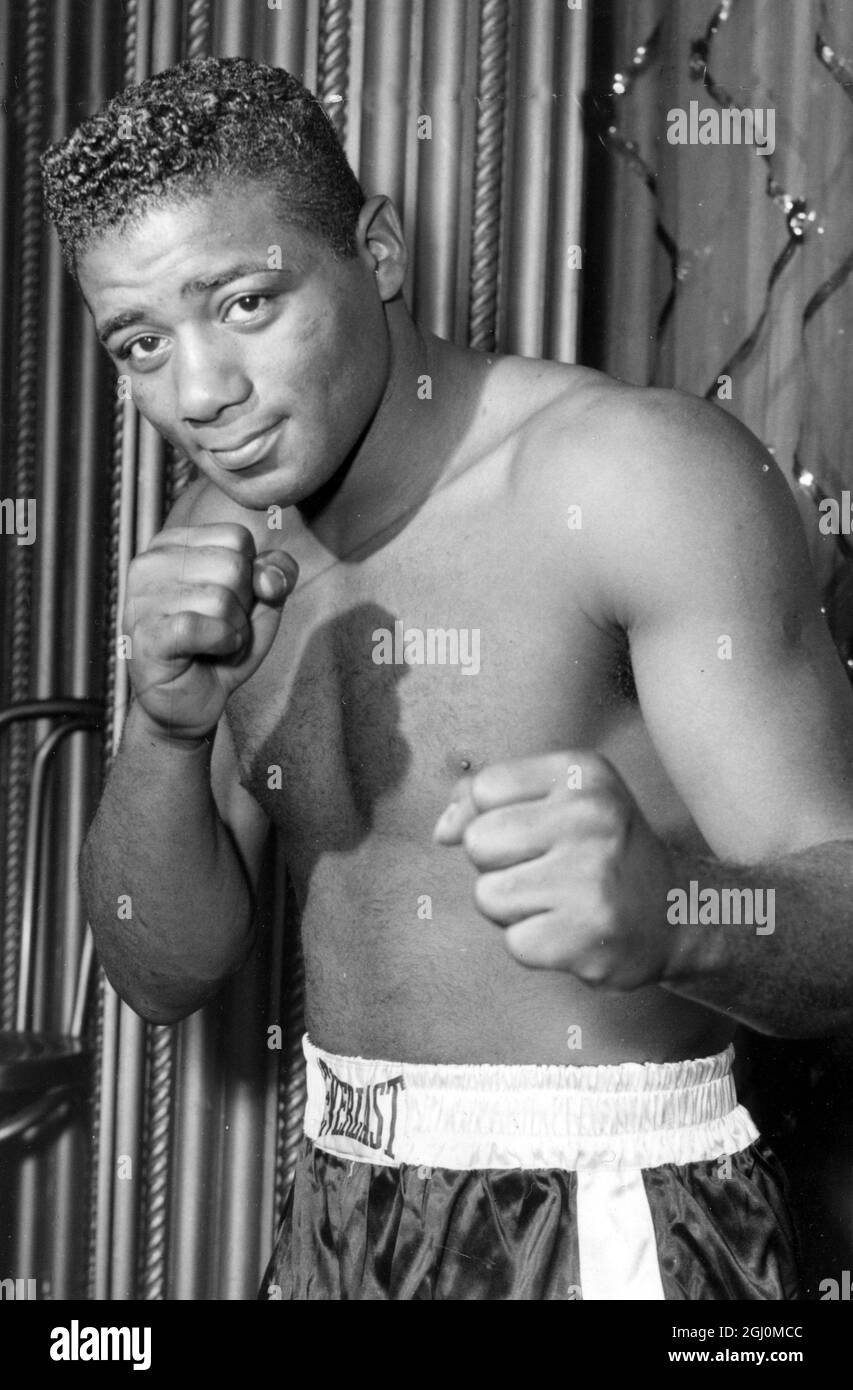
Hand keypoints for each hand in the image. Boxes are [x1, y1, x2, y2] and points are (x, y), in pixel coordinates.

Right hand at [124, 523, 297, 741]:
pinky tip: (205, 654)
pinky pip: (202, 627)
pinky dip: (220, 645)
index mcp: (174, 543)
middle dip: (243, 606)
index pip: (238, 537)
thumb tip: (270, 575)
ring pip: (221, 599)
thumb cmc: (220, 648)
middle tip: (219, 629)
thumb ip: (277, 575)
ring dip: (233, 632)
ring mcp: (141, 598)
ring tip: (211, 644)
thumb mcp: (261, 604)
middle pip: (233, 565)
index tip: (230, 603)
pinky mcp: (144, 634)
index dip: (251, 576)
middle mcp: (150, 562)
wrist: (191, 703)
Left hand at [433, 751, 678, 989]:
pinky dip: (535, 944)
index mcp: (581, 773)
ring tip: (559, 901)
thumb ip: (488, 799)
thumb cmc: (602, 851)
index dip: (494, 816)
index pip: (483, 788)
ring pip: (488, 896)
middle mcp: (590, 817)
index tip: (538, 831)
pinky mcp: (586, 934)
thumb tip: (441, 831)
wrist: (680, 911)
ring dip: (514, 909)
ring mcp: (590, 877)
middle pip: (478, 842)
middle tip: (548, 871)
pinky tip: (571, 929)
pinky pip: (514, 941)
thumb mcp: (559, 799)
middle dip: (499, 865)